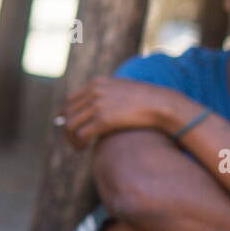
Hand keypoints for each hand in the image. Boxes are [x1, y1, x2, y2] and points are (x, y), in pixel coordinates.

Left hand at [57, 77, 188, 148]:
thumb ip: (107, 96)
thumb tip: (96, 111)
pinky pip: (81, 134)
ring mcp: (98, 104)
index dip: (67, 116)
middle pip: (67, 113)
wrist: (162, 104)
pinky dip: (79, 143)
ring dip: (71, 139)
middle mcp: (94, 91)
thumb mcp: (123, 91)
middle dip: (67, 129)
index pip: (70, 100)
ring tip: (79, 147)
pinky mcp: (104, 119)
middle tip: (75, 141)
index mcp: (97, 83)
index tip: (72, 128)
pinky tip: (85, 148)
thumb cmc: (146, 101)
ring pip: (70, 125)